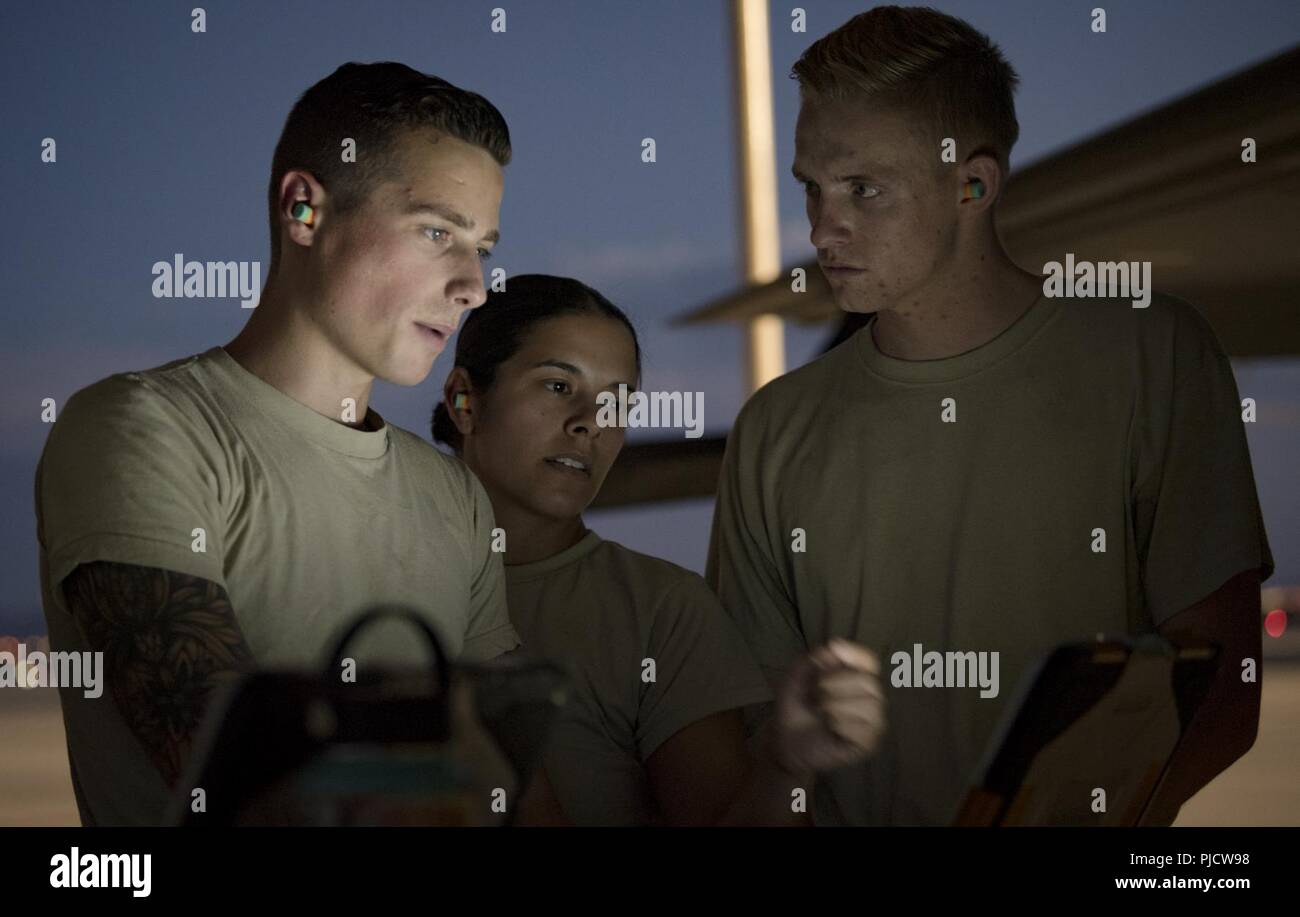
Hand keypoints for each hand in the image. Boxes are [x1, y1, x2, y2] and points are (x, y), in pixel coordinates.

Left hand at [771, 639, 886, 774]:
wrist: (785, 740)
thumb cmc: (795, 707)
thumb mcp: (795, 678)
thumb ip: (811, 660)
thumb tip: (833, 648)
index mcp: (855, 679)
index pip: (869, 662)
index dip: (856, 654)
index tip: (834, 648)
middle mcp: (868, 698)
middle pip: (868, 681)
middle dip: (837, 683)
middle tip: (816, 693)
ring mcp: (870, 722)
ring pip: (870, 706)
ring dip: (837, 705)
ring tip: (822, 711)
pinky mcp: (867, 744)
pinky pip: (865, 730)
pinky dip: (843, 726)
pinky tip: (831, 729)